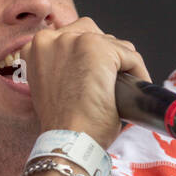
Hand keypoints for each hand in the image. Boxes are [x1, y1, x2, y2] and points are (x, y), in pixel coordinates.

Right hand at [18, 18, 152, 150]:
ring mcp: (75, 41)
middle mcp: (52, 38)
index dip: (87, 57)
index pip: (72, 38)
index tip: (97, 72)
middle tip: (112, 79)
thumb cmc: (61, 125)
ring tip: (123, 87)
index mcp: (37, 47)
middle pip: (93, 34)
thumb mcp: (51, 88)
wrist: (68, 141)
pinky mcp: (99, 49)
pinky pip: (130, 56)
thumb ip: (61, 68)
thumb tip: (86, 67)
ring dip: (122, 64)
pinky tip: (135, 89)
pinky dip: (138, 72)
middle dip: (106, 55)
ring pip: (113, 44)